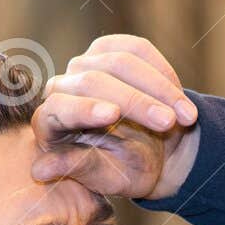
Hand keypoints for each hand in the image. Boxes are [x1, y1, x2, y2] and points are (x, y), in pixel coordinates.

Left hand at [30, 34, 199, 199]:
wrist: (153, 152)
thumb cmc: (124, 170)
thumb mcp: (106, 176)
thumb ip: (77, 168)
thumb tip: (39, 171)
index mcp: (50, 122)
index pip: (59, 108)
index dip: (84, 110)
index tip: (112, 115)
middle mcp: (62, 87)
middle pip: (94, 82)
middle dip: (137, 103)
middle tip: (169, 123)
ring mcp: (87, 63)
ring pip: (121, 63)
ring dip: (159, 90)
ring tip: (186, 117)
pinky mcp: (113, 47)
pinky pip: (140, 50)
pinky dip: (164, 75)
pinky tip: (180, 100)